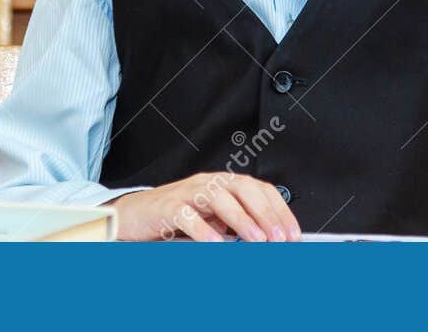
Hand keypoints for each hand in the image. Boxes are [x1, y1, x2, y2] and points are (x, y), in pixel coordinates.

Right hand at [111, 171, 301, 241]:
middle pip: (244, 189)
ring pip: (220, 198)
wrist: (136, 214)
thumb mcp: (213, 219)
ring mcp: (188, 192)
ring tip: (257, 240)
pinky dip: (204, 230)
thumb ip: (237, 225)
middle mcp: (209, 183)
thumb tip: (266, 241)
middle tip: (279, 238)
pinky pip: (188, 215)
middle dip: (265, 214)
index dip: (279, 210)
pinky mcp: (168, 207)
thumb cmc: (177, 215)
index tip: (292, 233)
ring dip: (242, 220)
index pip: (259, 189)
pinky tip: (216, 244)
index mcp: (224, 184)